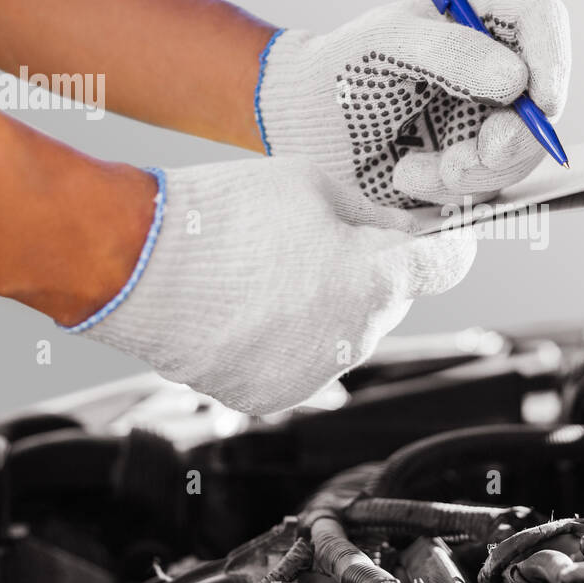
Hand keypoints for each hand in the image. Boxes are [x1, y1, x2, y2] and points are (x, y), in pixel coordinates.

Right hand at [67, 157, 475, 414]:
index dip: (447, 244)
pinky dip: (290, 340)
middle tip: (321, 241)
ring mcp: (314, 375)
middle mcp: (355, 338)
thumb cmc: (221, 217)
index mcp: (376, 280)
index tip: (440, 236)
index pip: (447, 265)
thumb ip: (370, 213)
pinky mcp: (272, 396)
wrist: (136, 264)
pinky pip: (303, 365)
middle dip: (368, 272)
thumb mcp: (312, 186)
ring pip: (345, 335)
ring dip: (326, 308)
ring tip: (270, 274)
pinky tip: (254, 308)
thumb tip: (400, 224)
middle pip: (388, 301)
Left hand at [254, 0, 570, 206]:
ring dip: (473, 171)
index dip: (554, 58)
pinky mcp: (469, 166)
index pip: (542, 22)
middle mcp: (494, 70)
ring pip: (519, 154)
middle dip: (517, 137)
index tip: (542, 101)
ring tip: (412, 169)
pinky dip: (449, 191)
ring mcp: (485, 120)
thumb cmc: (342, 67)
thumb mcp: (388, 42)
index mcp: (481, 20)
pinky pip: (486, 187)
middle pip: (544, 100)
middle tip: (479, 154)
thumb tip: (517, 79)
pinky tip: (404, 175)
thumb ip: (451, 52)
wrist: (303, 125)